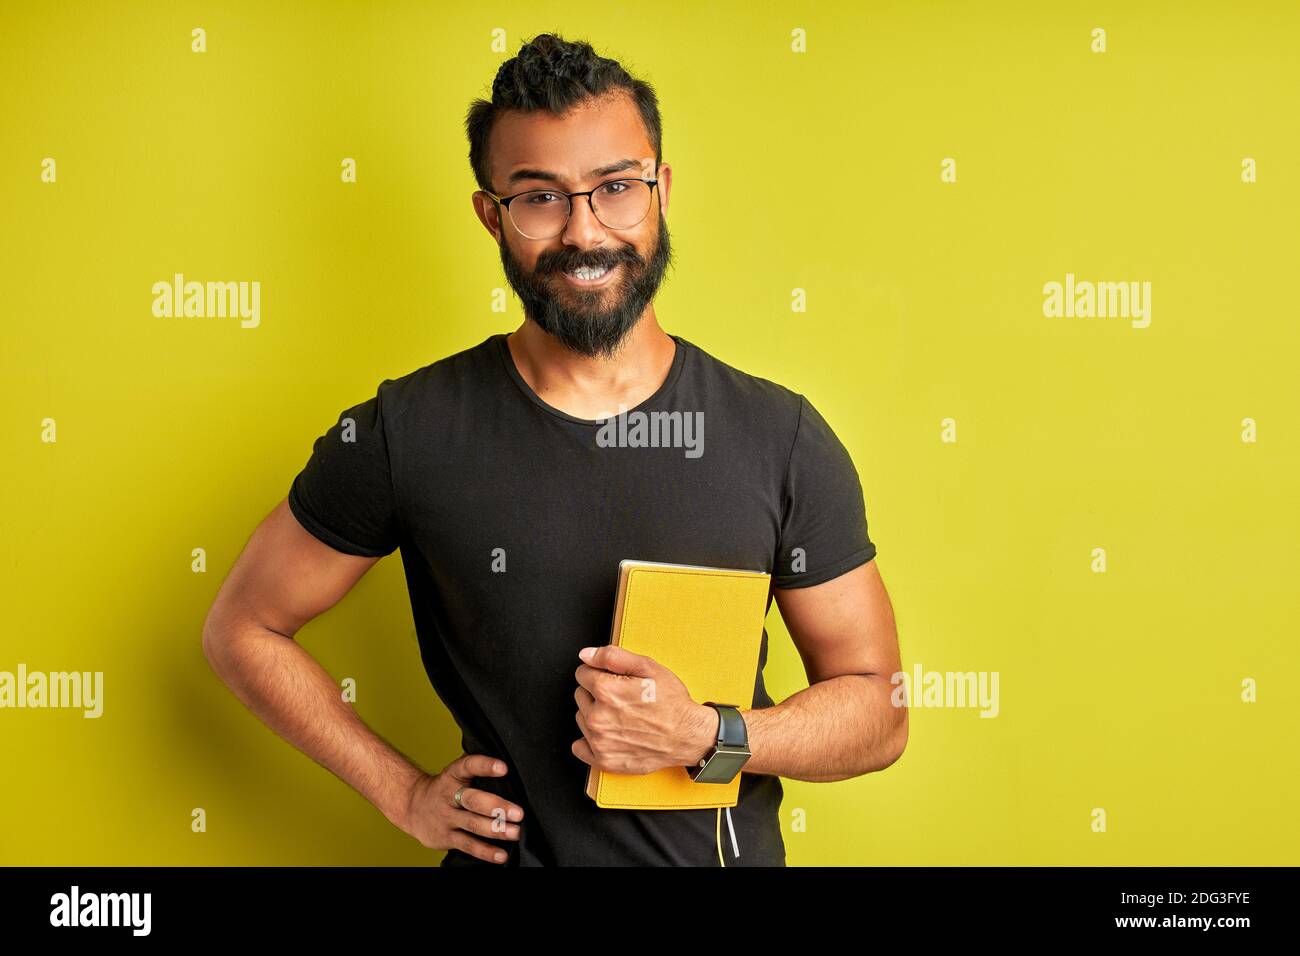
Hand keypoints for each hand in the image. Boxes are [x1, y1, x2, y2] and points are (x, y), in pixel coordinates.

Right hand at [398, 753, 524, 863]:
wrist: (411, 806)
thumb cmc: (445, 788)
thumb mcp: (456, 773)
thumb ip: (476, 768)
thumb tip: (509, 762)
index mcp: (453, 775)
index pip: (469, 766)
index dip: (486, 766)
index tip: (504, 768)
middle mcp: (449, 795)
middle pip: (473, 800)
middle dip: (496, 806)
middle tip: (518, 812)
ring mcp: (447, 818)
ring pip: (472, 824)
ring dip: (495, 829)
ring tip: (514, 832)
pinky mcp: (446, 837)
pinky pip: (468, 845)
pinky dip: (485, 852)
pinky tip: (501, 855)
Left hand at [572, 645, 715, 774]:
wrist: (687, 735)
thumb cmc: (671, 702)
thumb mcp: (648, 667)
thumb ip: (611, 656)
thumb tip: (586, 655)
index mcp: (606, 691)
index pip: (582, 673)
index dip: (599, 673)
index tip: (615, 681)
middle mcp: (598, 717)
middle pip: (580, 695)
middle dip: (596, 693)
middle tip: (622, 699)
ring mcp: (599, 741)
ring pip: (582, 718)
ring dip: (595, 715)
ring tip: (622, 716)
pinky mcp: (603, 760)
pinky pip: (579, 747)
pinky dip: (590, 741)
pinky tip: (610, 734)